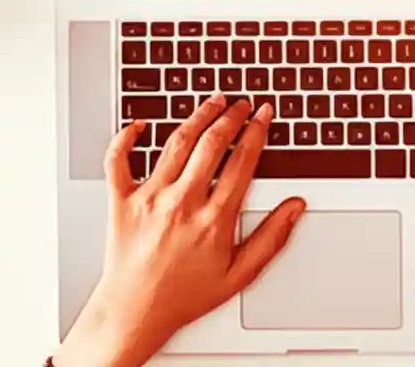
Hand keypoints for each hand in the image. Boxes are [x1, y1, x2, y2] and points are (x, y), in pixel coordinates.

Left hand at [54, 95, 305, 366]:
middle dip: (231, 116)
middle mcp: (182, 202)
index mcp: (214, 219)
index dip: (257, 131)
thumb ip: (271, 238)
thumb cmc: (185, 296)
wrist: (135, 312)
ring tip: (212, 103)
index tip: (264, 114)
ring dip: (198, 116)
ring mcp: (150, 198)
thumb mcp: (239, 274)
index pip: (242, 161)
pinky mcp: (121, 201)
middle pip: (212, 143)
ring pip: (176, 142)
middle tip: (241, 104)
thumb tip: (295, 207)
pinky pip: (119, 160)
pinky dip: (126, 138)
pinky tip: (139, 125)